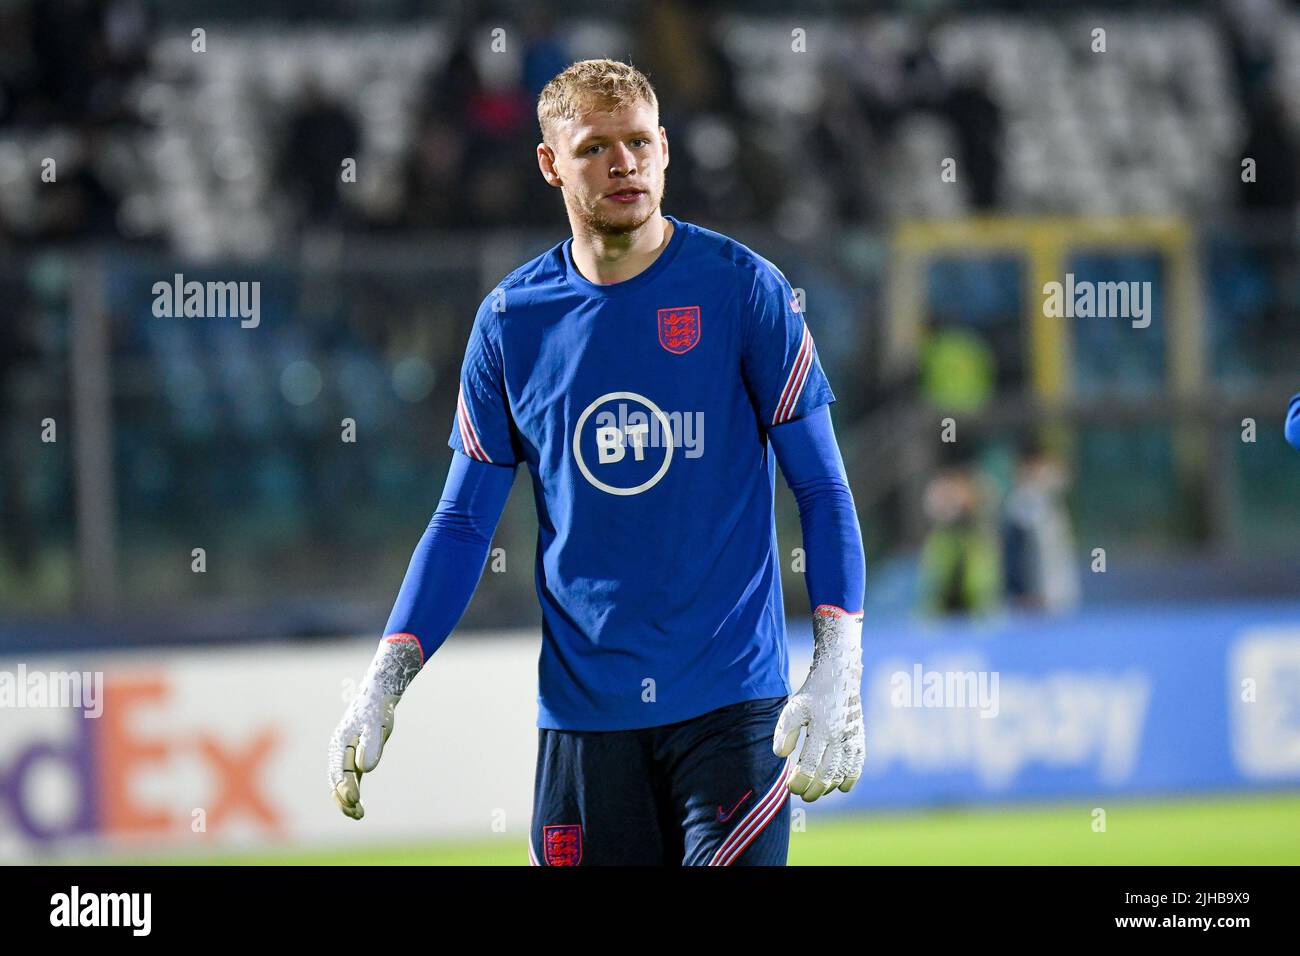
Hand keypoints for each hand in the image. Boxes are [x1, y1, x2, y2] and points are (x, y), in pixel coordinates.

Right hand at [328, 635, 422, 819]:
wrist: (378, 696)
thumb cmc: (377, 710)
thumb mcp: (377, 726)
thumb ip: (372, 746)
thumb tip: (365, 768)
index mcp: (339, 744)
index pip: (340, 770)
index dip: (347, 786)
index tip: (356, 800)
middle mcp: (337, 751)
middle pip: (335, 780)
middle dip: (343, 798)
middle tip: (357, 813)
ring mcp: (344, 756)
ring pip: (340, 783)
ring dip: (346, 800)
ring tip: (358, 815)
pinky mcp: (353, 759)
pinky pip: (349, 780)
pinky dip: (352, 794)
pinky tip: (359, 808)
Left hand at [773, 606, 864, 801]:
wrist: (840, 675)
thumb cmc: (812, 693)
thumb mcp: (793, 708)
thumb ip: (786, 732)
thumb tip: (781, 755)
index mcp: (822, 729)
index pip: (810, 766)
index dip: (800, 781)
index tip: (790, 786)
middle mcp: (840, 737)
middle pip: (827, 774)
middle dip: (813, 789)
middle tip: (801, 795)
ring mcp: (852, 739)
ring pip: (843, 773)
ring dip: (829, 787)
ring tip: (815, 792)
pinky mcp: (860, 738)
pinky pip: (857, 765)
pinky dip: (850, 778)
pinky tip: (840, 786)